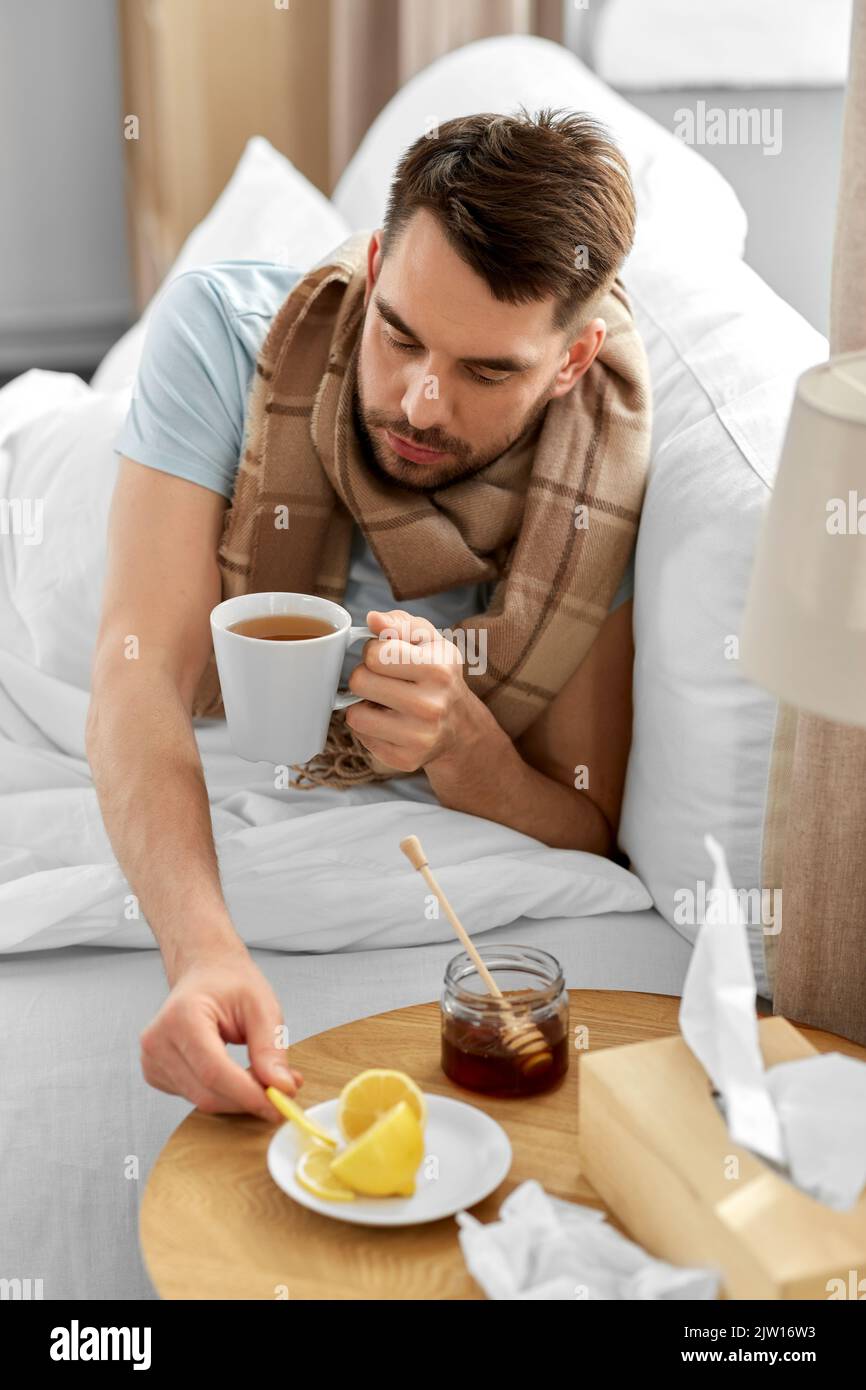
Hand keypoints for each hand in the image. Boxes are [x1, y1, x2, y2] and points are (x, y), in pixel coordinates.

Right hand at [140, 947, 302, 1120]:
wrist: (205, 973)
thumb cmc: (230, 983)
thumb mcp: (262, 1006)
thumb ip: (270, 1048)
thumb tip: (281, 1087)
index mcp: (182, 1016)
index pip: (214, 1071)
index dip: (248, 1094)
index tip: (278, 1105)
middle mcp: (158, 1040)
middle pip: (207, 1092)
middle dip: (247, 1099)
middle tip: (280, 1092)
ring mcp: (152, 1059)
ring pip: (202, 1100)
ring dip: (237, 1098)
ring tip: (261, 1075)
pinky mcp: (155, 1073)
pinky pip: (194, 1097)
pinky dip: (222, 1094)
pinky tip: (236, 1075)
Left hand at [343, 609, 471, 772]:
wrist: (459, 725)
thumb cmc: (437, 674)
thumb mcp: (429, 640)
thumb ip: (400, 623)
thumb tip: (373, 619)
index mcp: (438, 669)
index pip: (374, 653)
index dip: (374, 652)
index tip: (387, 658)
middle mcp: (432, 705)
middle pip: (359, 681)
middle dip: (366, 677)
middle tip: (384, 681)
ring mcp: (419, 737)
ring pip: (355, 714)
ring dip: (364, 705)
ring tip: (385, 703)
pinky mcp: (405, 760)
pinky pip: (361, 736)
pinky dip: (370, 728)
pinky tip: (389, 723)